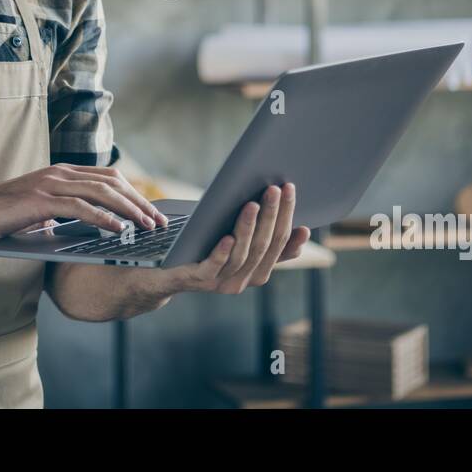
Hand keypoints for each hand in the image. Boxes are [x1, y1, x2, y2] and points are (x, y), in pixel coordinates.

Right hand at [0, 164, 169, 242]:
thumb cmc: (5, 215)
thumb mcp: (42, 209)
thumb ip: (66, 210)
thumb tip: (92, 224)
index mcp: (63, 172)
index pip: (109, 178)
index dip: (134, 193)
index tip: (151, 212)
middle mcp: (60, 172)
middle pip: (112, 183)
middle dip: (139, 202)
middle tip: (158, 221)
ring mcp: (51, 183)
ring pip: (101, 192)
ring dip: (128, 210)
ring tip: (146, 227)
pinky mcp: (41, 199)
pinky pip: (80, 207)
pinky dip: (103, 217)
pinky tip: (118, 229)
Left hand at [164, 183, 309, 294]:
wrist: (169, 274)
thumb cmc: (208, 250)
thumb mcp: (241, 246)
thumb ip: (267, 242)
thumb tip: (302, 231)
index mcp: (259, 272)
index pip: (279, 242)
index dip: (286, 216)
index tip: (290, 191)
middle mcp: (244, 280)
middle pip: (263, 246)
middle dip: (271, 216)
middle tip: (275, 189)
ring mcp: (222, 282)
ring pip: (242, 255)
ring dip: (248, 228)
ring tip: (253, 204)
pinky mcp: (199, 279)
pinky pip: (214, 266)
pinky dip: (222, 252)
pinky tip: (228, 237)